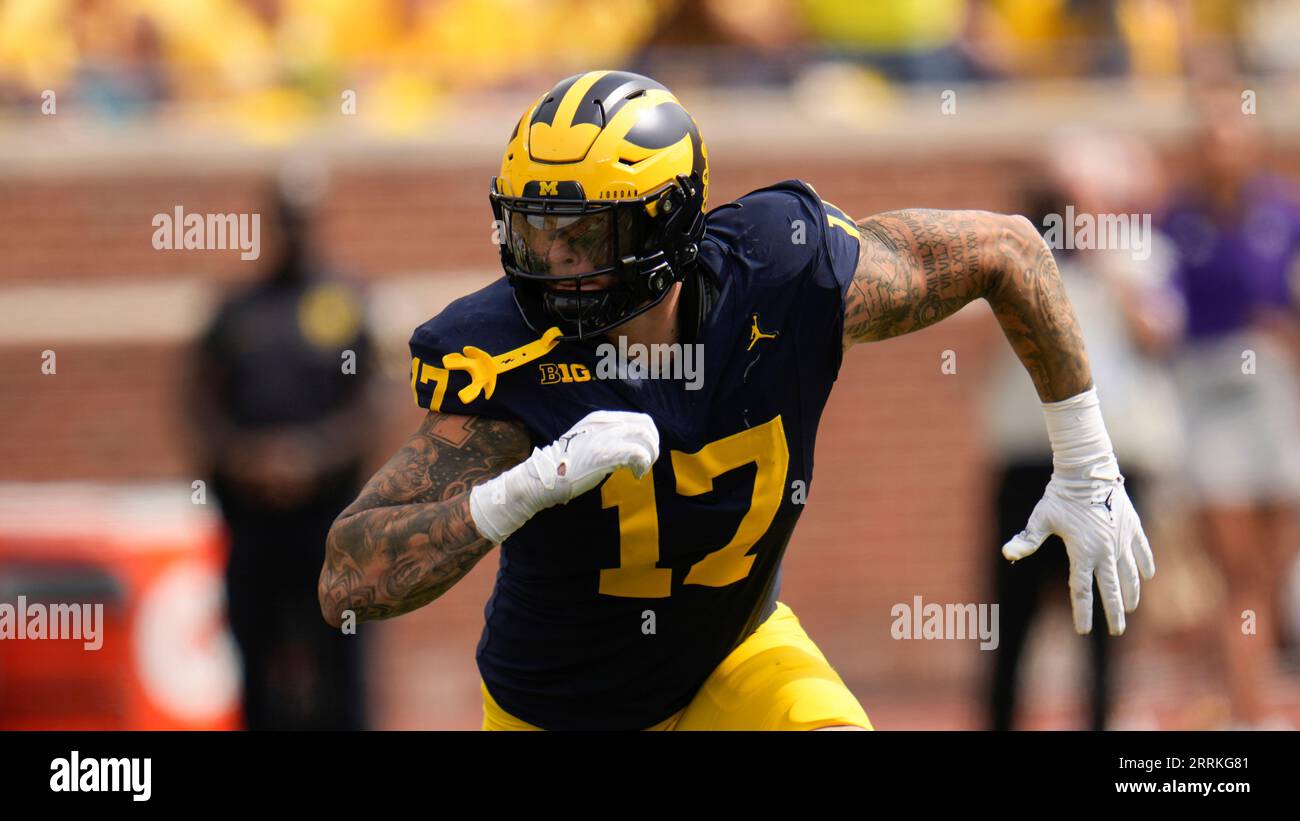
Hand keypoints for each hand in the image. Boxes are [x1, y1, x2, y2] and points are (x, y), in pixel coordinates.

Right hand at [470, 410, 659, 543]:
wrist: (544, 477)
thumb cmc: (566, 464)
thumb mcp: (586, 440)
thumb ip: (605, 437)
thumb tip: (628, 446)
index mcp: (601, 418)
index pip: (639, 418)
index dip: (649, 437)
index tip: (643, 454)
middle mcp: (604, 423)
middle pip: (646, 425)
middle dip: (653, 445)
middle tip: (646, 463)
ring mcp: (604, 437)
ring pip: (645, 437)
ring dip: (650, 456)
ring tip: (640, 471)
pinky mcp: (604, 454)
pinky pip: (637, 454)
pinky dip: (643, 465)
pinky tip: (635, 475)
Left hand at [1002, 462, 1154, 635]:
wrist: (1088, 470)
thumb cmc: (1061, 495)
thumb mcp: (1041, 518)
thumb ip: (1027, 539)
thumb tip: (1007, 554)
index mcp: (1083, 552)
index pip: (1082, 590)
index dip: (1082, 612)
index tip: (1081, 630)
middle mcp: (1105, 550)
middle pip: (1112, 589)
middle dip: (1114, 612)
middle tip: (1117, 630)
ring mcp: (1121, 539)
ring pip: (1130, 573)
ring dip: (1131, 592)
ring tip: (1131, 607)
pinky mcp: (1132, 527)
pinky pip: (1142, 551)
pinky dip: (1145, 564)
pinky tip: (1147, 575)